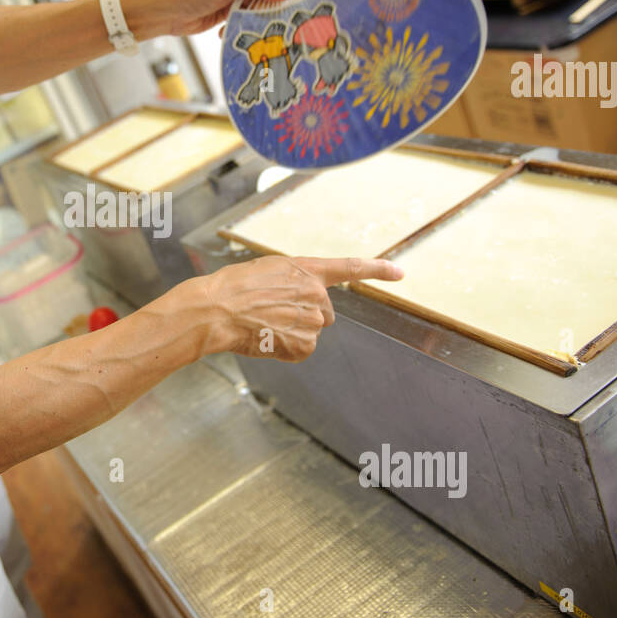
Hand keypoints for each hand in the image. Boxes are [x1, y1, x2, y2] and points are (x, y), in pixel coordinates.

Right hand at [168, 255, 404, 362]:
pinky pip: (301, 350)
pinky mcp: (305, 344)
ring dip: (290, 332)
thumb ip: (292, 282)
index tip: (400, 272)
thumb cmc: (232, 288)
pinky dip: (284, 348)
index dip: (378, 270)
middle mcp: (317, 294)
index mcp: (307, 269)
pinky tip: (265, 338)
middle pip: (322, 312)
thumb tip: (298, 304)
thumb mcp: (267, 271)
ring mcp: (313, 320)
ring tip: (262, 323)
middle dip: (302, 314)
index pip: (350, 267)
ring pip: (310, 332)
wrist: (216, 310)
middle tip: (270, 311)